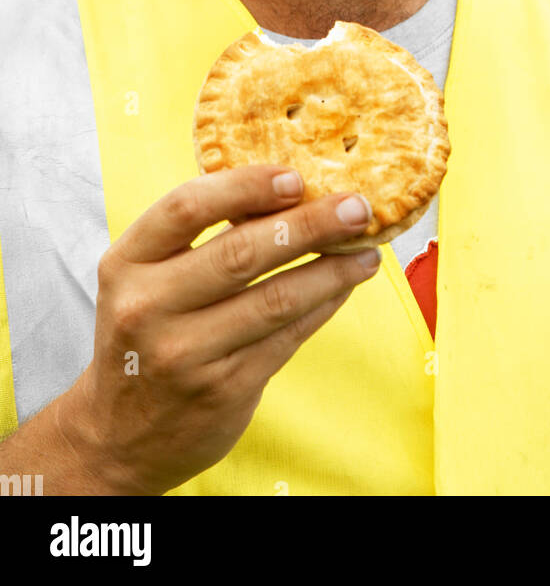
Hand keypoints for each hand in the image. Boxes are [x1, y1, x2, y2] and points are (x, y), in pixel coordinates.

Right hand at [60, 164, 379, 495]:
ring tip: (367, 250)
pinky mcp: (222, 389)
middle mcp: (148, 307)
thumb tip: (289, 192)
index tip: (296, 177)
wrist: (119, 436)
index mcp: (127, 263)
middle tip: (356, 206)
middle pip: (241, 252)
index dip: (246, 186)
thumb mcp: (146, 279)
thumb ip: (199, 238)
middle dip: (310, 224)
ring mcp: (184, 353)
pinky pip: (287, 337)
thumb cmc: (145, 334)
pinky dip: (323, 305)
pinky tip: (344, 286)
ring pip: (275, 298)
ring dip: (331, 269)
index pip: (186, 207)